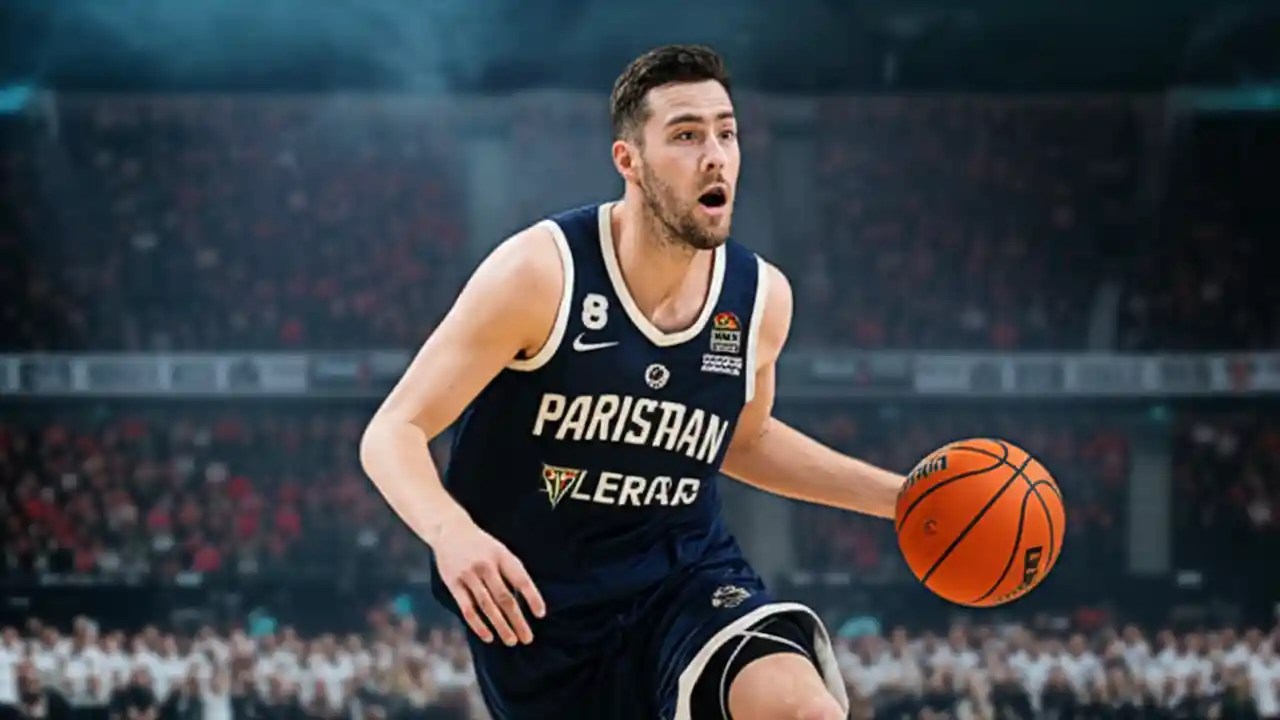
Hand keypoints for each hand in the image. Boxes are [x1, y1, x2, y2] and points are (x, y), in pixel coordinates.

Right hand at [430, 514, 545, 645]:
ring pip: (487, 606)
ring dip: (501, 626)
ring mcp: (468, 575)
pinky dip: (478, 625)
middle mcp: (486, 565)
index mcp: (501, 555)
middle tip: (527, 638)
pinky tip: (488, 636)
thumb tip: (526, 601)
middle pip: (504, 597)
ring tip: (512, 640)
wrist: (449, 530)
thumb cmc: (481, 545)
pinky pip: (467, 609)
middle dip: (517, 620)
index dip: (532, 597)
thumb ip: (511, 571)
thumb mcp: (500, 550)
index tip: (541, 614)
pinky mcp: (453, 584)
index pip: (521, 579)